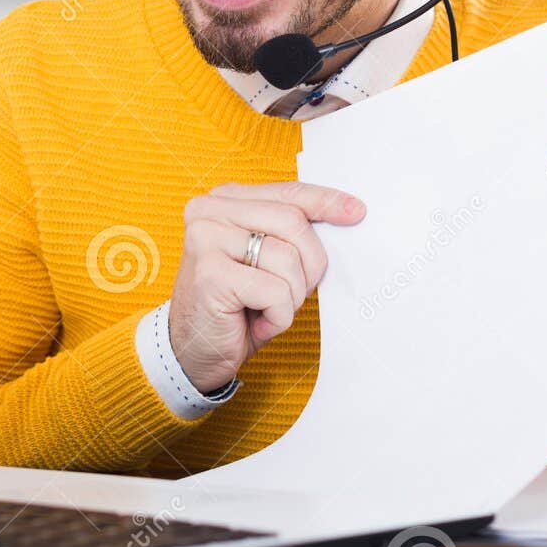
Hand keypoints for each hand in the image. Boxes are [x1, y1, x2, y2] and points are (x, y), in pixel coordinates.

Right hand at [170, 181, 365, 392]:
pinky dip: (277, 317)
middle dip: (310, 265)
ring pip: (288, 259)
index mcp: (224, 200)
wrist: (191, 353)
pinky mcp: (210, 274)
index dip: (325, 202)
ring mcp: (206, 240)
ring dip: (291, 297)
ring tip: (266, 309)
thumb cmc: (235, 306)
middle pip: (293, 222)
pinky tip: (254, 322)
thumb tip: (346, 214)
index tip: (355, 212)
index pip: (287, 193)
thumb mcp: (265, 260)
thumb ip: (290, 233)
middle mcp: (209, 212)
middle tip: (294, 293)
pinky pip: (275, 292)